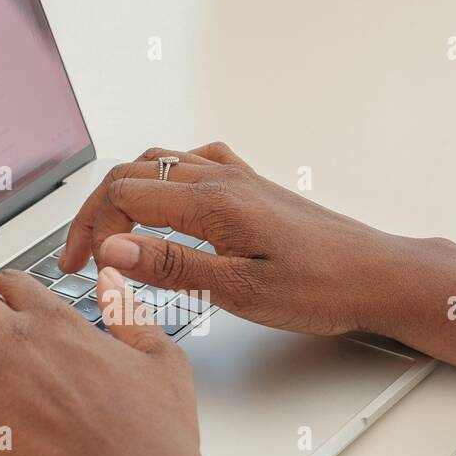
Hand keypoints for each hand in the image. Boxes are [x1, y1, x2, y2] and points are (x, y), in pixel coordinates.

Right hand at [59, 141, 403, 336]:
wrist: (377, 275)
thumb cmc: (321, 288)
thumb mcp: (240, 291)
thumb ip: (172, 266)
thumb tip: (114, 247)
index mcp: (213, 202)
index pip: (124, 196)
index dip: (91, 230)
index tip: (83, 269)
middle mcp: (221, 178)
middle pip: (132, 174)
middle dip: (95, 213)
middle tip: (78, 257)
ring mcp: (238, 177)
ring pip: (158, 164)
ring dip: (123, 194)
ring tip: (109, 234)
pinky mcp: (252, 186)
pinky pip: (191, 164)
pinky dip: (159, 180)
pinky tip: (163, 206)